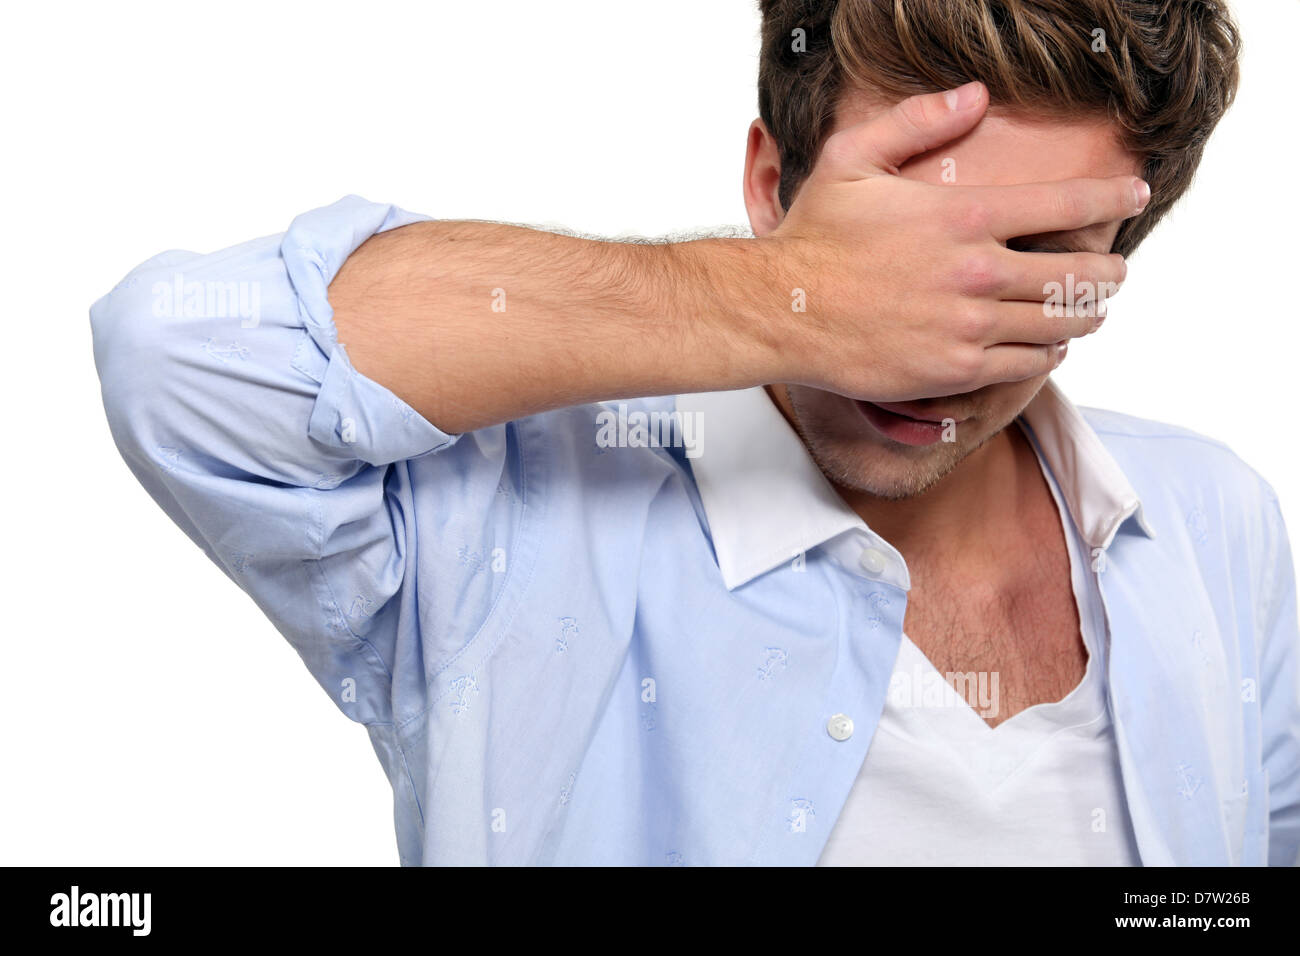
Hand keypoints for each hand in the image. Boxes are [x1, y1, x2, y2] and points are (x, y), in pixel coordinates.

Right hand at [765, 81, 1145, 401]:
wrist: (780, 312)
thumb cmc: (813, 237)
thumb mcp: (853, 158)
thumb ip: (917, 121)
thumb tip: (975, 95)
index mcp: (964, 216)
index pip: (1068, 204)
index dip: (1113, 196)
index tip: (1134, 193)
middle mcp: (978, 273)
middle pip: (1079, 273)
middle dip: (1109, 270)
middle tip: (1114, 269)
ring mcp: (969, 326)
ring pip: (1061, 324)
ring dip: (1085, 315)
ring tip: (1089, 309)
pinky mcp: (955, 369)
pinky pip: (1027, 364)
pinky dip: (1048, 353)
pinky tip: (1047, 345)